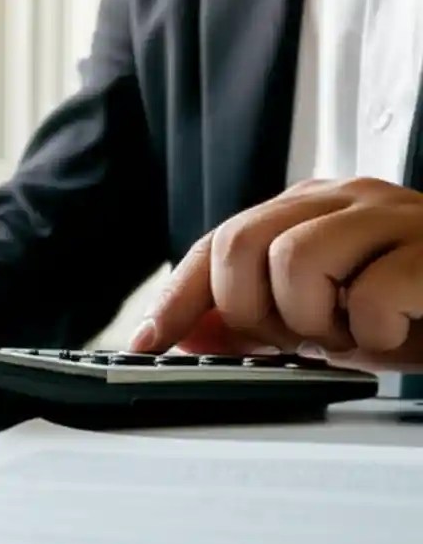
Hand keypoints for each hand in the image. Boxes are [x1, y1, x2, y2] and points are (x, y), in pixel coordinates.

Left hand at [133, 177, 422, 371]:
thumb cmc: (411, 311)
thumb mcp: (322, 320)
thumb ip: (251, 321)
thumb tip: (175, 335)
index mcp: (307, 209)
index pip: (217, 243)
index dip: (176, 297)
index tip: (146, 345)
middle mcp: (344, 199)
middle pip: (242, 243)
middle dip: (251, 312)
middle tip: (296, 338)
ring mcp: (393, 215)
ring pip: (295, 261)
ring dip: (314, 321)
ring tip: (352, 331)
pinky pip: (370, 293)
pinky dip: (373, 331)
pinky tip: (396, 331)